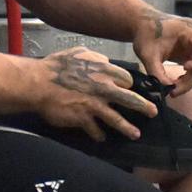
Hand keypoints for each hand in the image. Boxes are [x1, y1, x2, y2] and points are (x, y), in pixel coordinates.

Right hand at [30, 47, 156, 141]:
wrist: (39, 84)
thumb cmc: (56, 66)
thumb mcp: (79, 53)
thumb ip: (95, 58)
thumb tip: (105, 62)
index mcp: (104, 71)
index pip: (127, 79)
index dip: (129, 84)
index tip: (130, 89)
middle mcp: (104, 88)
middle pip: (130, 99)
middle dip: (144, 106)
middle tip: (153, 112)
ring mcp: (95, 105)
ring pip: (117, 119)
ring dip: (127, 128)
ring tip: (135, 134)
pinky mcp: (84, 118)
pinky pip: (95, 130)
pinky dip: (98, 135)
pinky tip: (101, 138)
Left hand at [131, 8, 191, 95]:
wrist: (144, 26)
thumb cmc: (145, 35)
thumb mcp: (147, 55)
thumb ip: (157, 73)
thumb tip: (168, 89)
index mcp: (190, 29)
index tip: (184, 69)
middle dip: (191, 79)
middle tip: (174, 91)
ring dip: (190, 80)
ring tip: (173, 88)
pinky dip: (190, 75)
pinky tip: (177, 81)